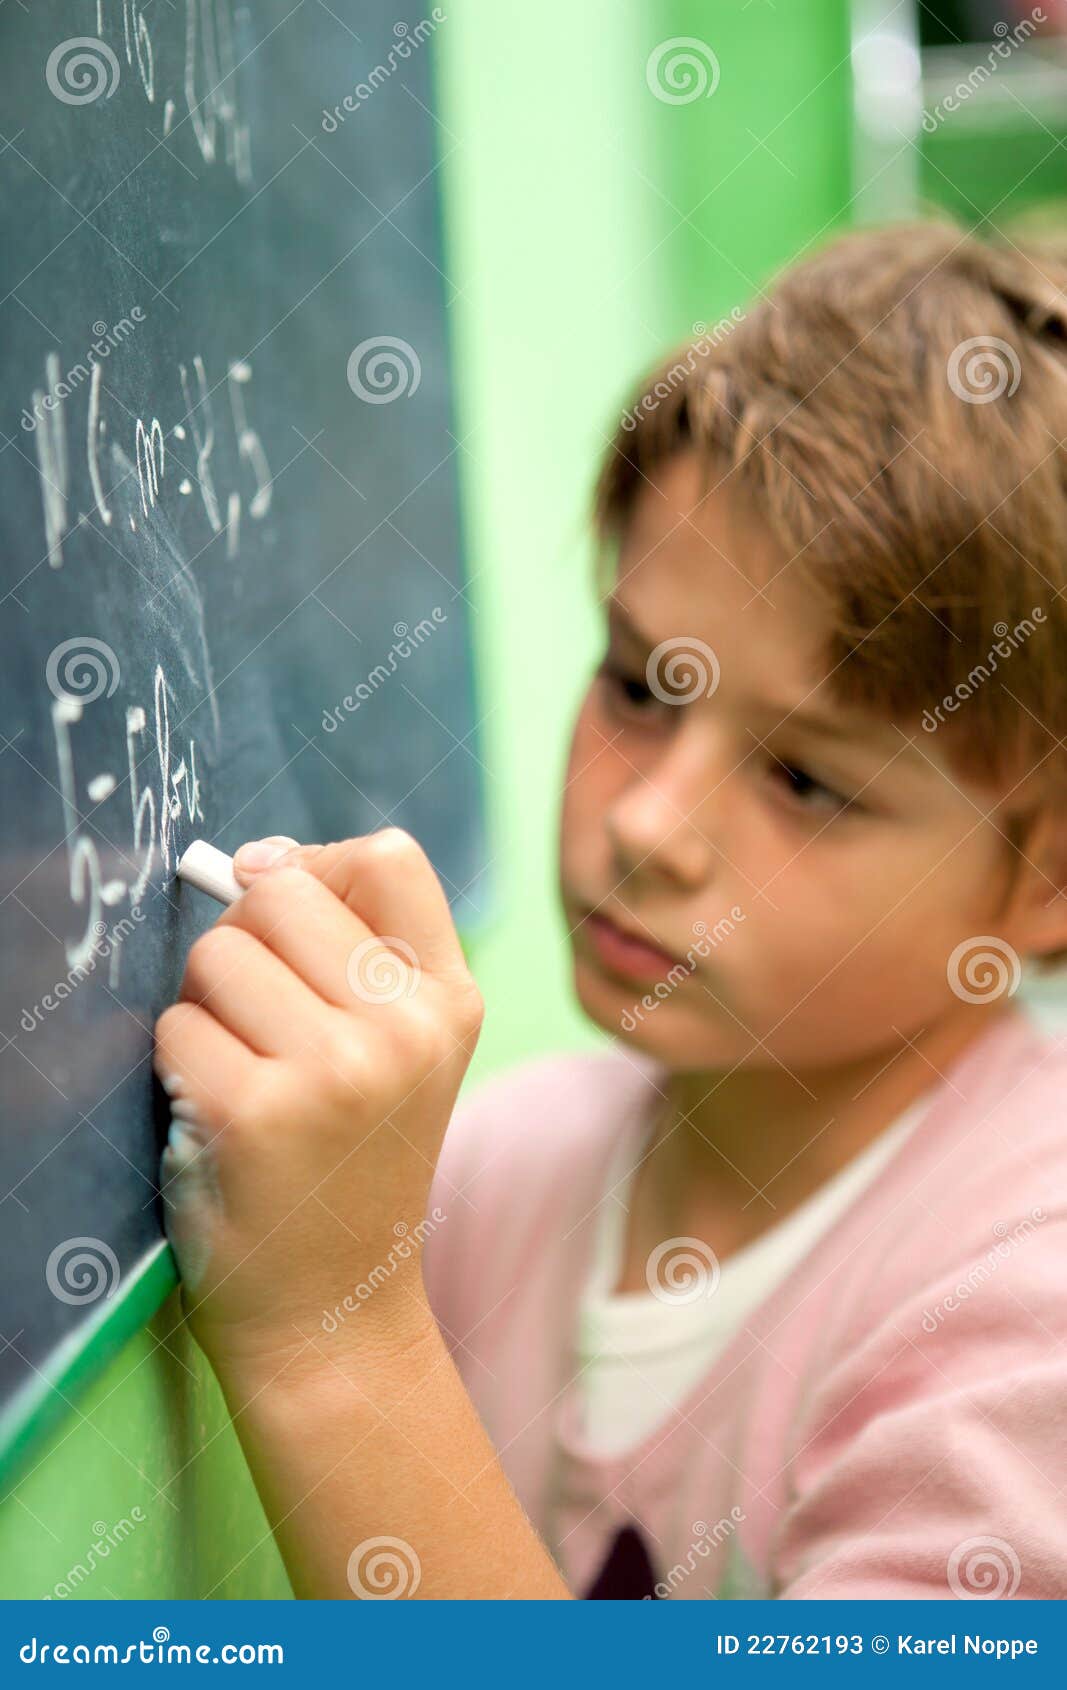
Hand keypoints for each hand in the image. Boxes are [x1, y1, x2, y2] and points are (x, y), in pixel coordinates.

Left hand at [154, 829, 483, 1386]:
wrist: (335, 1313)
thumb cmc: (349, 1168)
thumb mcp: (403, 1053)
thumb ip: (356, 953)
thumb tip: (258, 863)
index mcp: (450, 1003)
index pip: (387, 858)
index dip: (315, 864)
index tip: (281, 907)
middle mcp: (406, 1030)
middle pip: (281, 891)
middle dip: (243, 938)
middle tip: (257, 1017)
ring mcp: (337, 1072)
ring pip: (218, 952)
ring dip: (204, 1005)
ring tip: (242, 1071)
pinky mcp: (257, 1115)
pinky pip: (176, 1026)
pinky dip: (178, 1064)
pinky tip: (217, 1118)